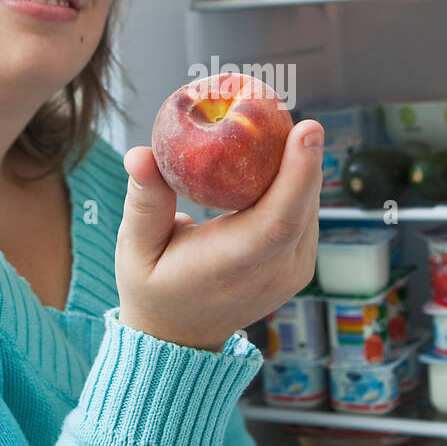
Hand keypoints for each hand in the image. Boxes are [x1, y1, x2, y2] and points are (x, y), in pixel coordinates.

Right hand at [114, 120, 323, 350]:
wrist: (180, 338)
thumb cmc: (153, 288)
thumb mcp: (136, 249)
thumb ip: (143, 202)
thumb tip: (140, 153)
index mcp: (234, 267)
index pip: (278, 219)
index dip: (299, 173)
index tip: (308, 129)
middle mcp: (274, 271)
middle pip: (304, 204)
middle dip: (301, 152)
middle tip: (282, 107)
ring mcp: (294, 271)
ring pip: (310, 205)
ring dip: (299, 164)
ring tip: (274, 124)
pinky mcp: (301, 264)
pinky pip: (306, 214)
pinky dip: (297, 183)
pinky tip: (278, 154)